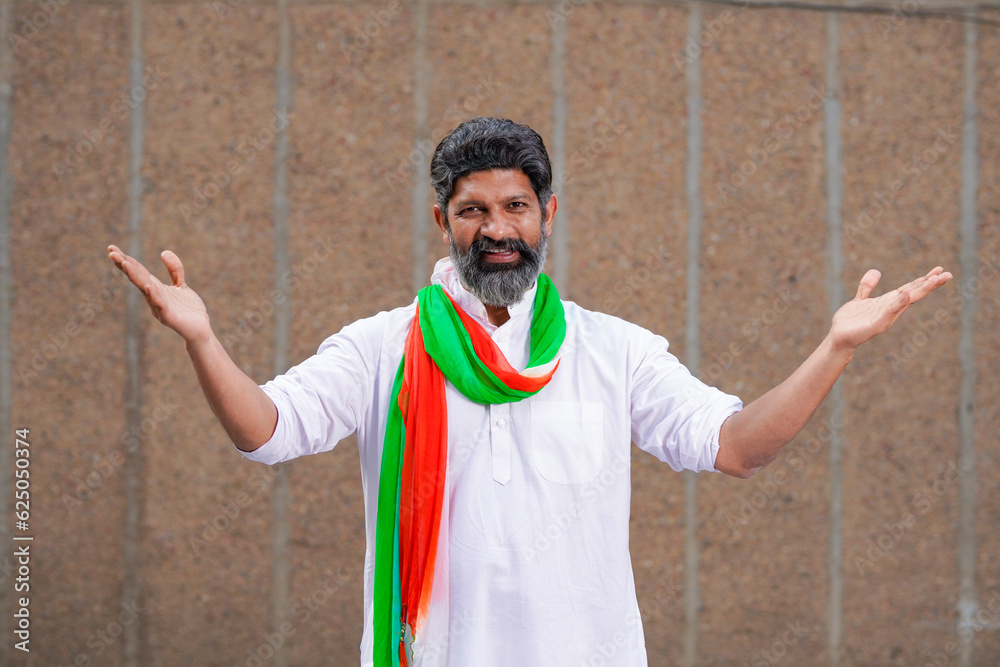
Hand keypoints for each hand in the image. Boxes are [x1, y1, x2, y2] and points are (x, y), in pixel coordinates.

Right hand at [107, 245, 212, 343]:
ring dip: (134, 276)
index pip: (138, 271)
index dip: (126, 259)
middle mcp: (153, 296)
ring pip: (144, 289)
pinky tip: (147, 286)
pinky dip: (153, 295)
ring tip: (124, 263)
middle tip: (111, 252)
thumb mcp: (181, 285)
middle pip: (137, 278)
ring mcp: (159, 307)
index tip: (112, 248)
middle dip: (124, 265)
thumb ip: (174, 270)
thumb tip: (164, 252)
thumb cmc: (188, 309)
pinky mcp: (168, 317)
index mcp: (155, 288)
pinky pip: (160, 304)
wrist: (200, 329)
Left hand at [830, 266, 952, 350]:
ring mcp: (886, 317)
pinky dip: (899, 303)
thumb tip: (876, 271)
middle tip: (948, 274)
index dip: (924, 279)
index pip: (911, 288)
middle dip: (931, 284)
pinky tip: (907, 294)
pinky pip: (890, 312)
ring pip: (907, 301)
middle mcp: (891, 309)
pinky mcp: (877, 324)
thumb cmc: (850, 321)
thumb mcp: (859, 299)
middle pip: (915, 293)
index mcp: (889, 302)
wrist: (838, 337)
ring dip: (921, 290)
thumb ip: (867, 287)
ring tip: (934, 280)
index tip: (940, 270)